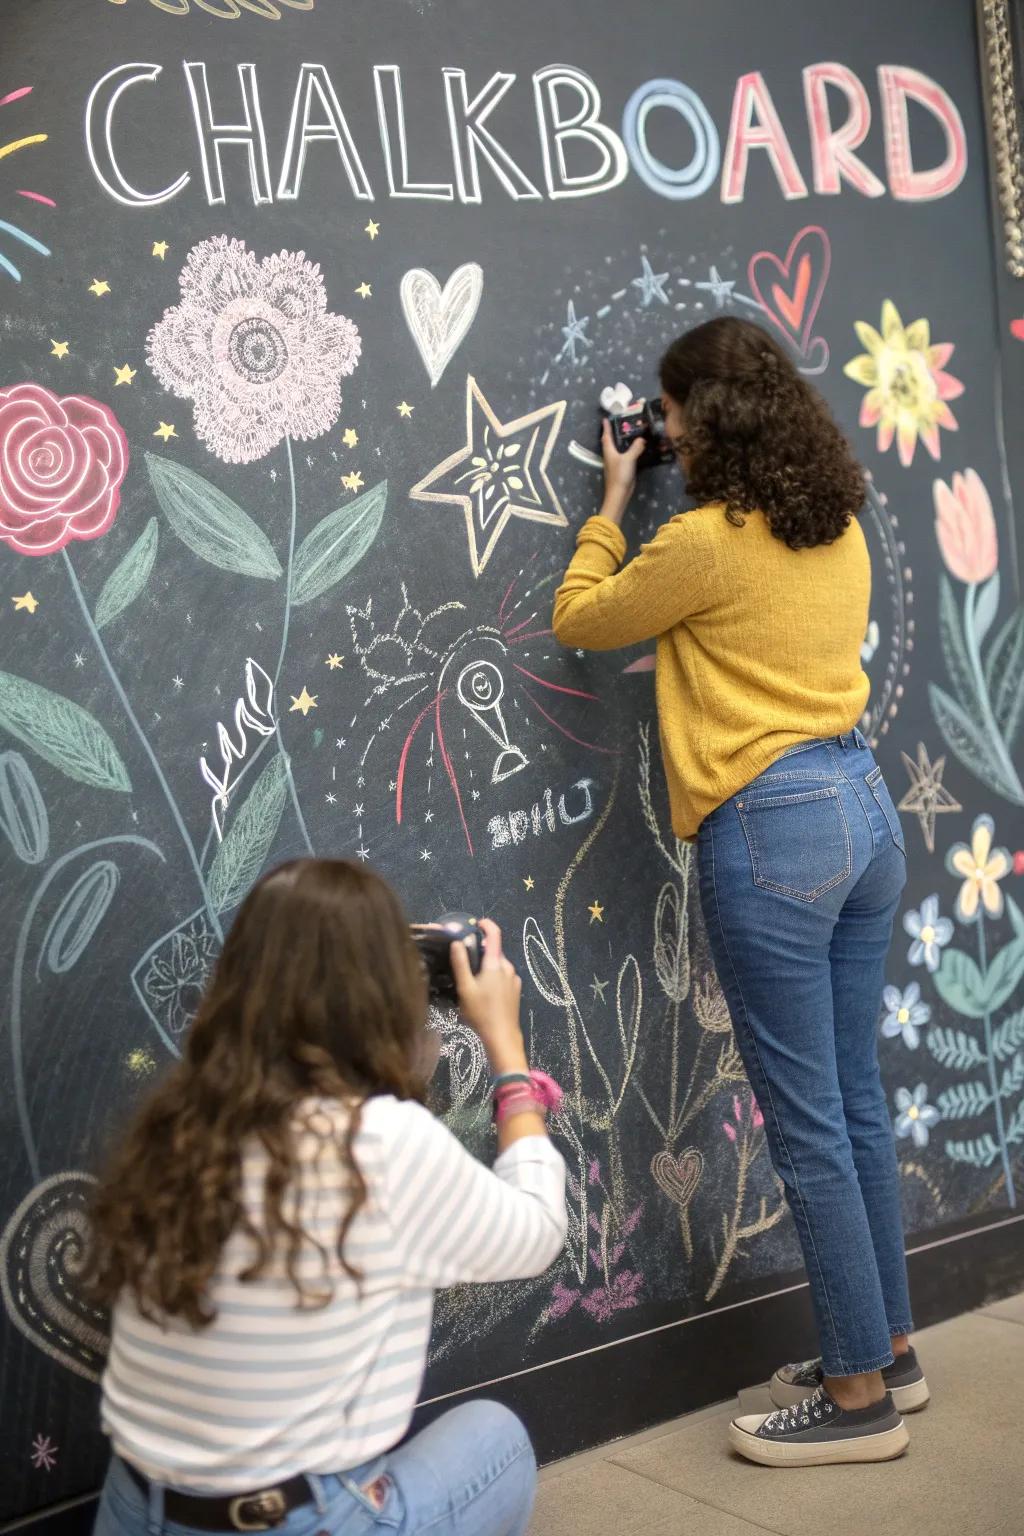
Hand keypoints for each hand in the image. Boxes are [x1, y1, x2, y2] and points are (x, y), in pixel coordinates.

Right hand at [449, 918, 525, 1072]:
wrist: (502, 1036)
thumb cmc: (481, 1012)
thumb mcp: (465, 988)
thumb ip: (461, 964)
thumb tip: (457, 942)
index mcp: (495, 964)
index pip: (494, 934)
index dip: (486, 925)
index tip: (476, 924)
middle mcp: (507, 967)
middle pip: (493, 952)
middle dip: (480, 954)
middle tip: (464, 966)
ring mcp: (514, 979)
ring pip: (497, 966)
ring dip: (486, 968)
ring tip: (472, 985)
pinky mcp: (515, 990)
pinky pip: (502, 977)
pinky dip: (493, 978)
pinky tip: (484, 994)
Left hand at [600, 418, 644, 521]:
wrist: (619, 494)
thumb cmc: (620, 474)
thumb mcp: (628, 459)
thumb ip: (635, 448)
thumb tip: (642, 439)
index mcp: (609, 451)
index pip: (606, 436)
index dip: (606, 427)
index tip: (605, 419)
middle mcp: (611, 456)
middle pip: (611, 442)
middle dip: (613, 433)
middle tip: (619, 424)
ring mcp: (616, 463)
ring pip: (618, 449)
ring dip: (622, 442)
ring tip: (629, 434)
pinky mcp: (622, 470)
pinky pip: (625, 456)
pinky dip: (629, 451)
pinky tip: (636, 449)